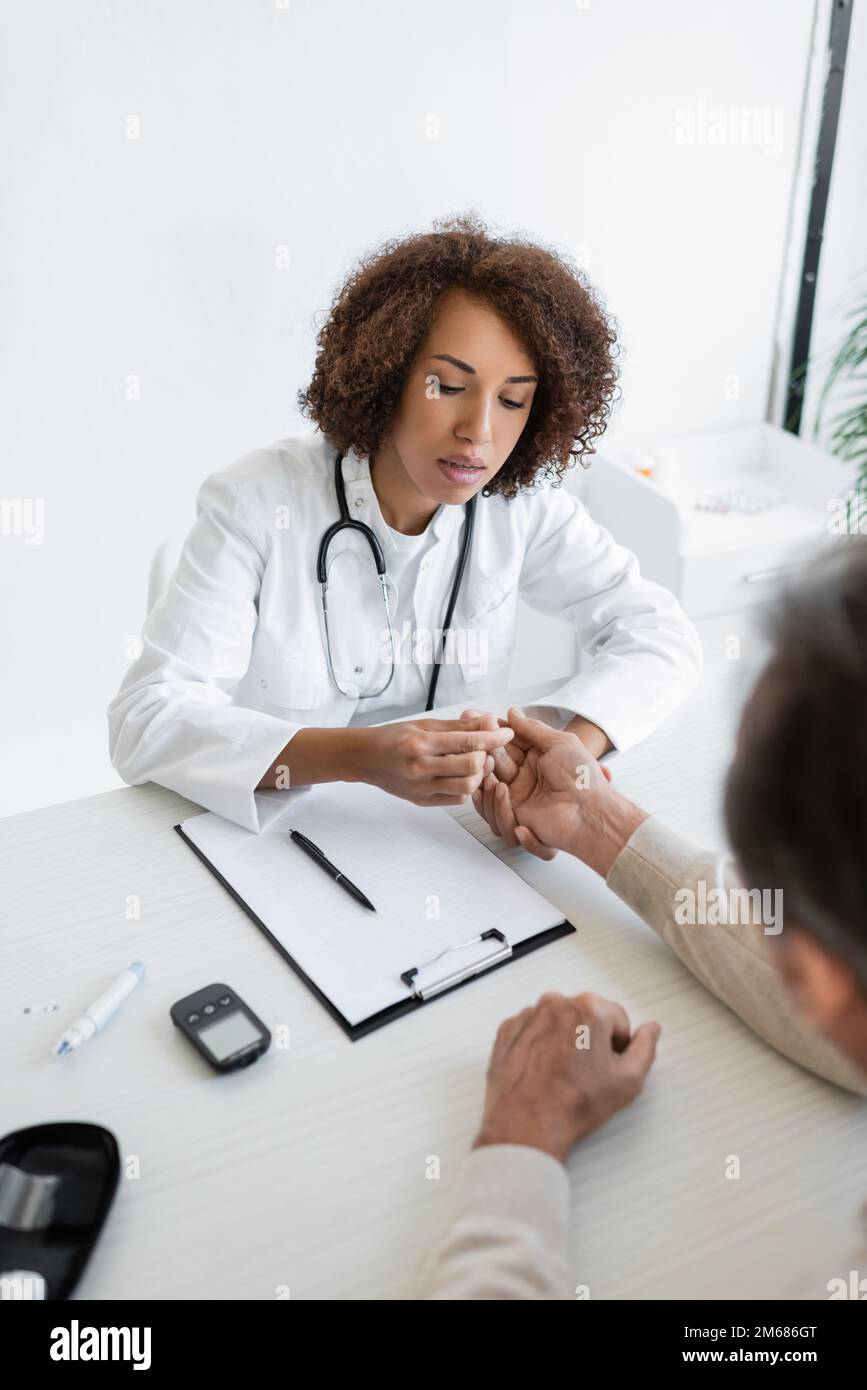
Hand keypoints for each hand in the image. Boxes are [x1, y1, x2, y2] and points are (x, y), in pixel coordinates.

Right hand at [351, 713, 514, 806]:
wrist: (365, 758)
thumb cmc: (392, 738)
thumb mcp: (425, 724)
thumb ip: (459, 725)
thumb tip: (489, 720)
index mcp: (421, 743)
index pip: (468, 741)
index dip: (494, 737)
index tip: (507, 733)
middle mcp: (421, 768)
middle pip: (471, 767)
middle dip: (486, 756)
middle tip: (486, 748)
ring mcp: (421, 788)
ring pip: (467, 788)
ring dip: (478, 775)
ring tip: (475, 762)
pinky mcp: (422, 801)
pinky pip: (456, 799)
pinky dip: (466, 788)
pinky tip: (462, 775)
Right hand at [464, 707, 612, 851]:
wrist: (591, 810)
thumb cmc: (582, 777)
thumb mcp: (559, 742)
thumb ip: (532, 727)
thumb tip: (511, 712)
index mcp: (535, 758)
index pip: (505, 744)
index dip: (491, 736)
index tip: (478, 725)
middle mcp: (524, 778)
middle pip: (492, 765)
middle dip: (484, 757)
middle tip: (480, 749)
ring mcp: (519, 799)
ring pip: (488, 790)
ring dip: (486, 781)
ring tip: (492, 774)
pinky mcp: (517, 819)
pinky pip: (495, 815)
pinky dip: (495, 803)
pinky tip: (501, 791)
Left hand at [474, 991, 660, 1162]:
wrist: (527, 1122)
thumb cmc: (572, 1103)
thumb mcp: (628, 1081)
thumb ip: (645, 1048)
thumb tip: (651, 1030)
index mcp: (589, 1009)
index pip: (617, 1019)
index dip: (618, 1046)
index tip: (608, 1065)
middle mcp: (557, 1004)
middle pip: (586, 1015)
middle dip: (591, 1039)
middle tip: (587, 1073)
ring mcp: (529, 1015)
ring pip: (559, 1021)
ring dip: (564, 1039)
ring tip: (563, 1074)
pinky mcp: (508, 1030)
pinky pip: (532, 1030)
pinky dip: (539, 1044)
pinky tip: (543, 1070)